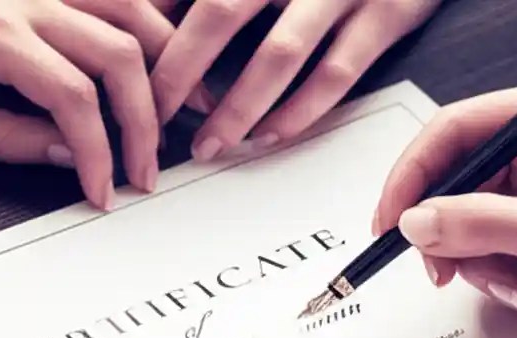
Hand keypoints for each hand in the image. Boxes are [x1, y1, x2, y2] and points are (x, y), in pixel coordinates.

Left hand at [0, 0, 177, 208]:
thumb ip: (5, 137)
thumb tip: (70, 154)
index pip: (76, 99)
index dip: (101, 153)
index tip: (105, 191)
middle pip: (121, 52)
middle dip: (146, 118)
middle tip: (149, 167)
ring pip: (130, 9)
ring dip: (164, 60)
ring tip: (183, 105)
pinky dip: (144, 17)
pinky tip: (161, 49)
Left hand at [150, 0, 441, 159]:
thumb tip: (145, 23)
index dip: (156, 38)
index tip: (126, 80)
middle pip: (219, 12)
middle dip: (179, 73)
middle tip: (154, 121)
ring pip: (280, 53)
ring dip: (239, 107)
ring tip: (210, 145)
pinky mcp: (389, 14)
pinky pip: (336, 73)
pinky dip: (300, 111)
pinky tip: (271, 136)